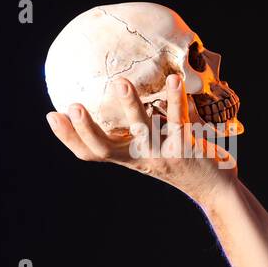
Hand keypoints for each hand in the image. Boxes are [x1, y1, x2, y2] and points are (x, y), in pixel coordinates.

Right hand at [46, 72, 236, 205]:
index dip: (68, 138)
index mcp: (128, 157)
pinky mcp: (185, 147)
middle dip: (86, 130)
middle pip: (105, 149)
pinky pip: (178, 119)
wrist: (215, 187)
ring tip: (121, 83)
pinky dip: (175, 99)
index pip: (90, 153)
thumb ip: (135, 130)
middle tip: (73, 107)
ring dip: (131, 107)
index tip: (52, 116)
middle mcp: (141, 157)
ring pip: (142, 130)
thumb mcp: (151, 148)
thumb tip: (118, 94)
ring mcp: (162, 153)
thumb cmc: (179, 160)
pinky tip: (174, 80)